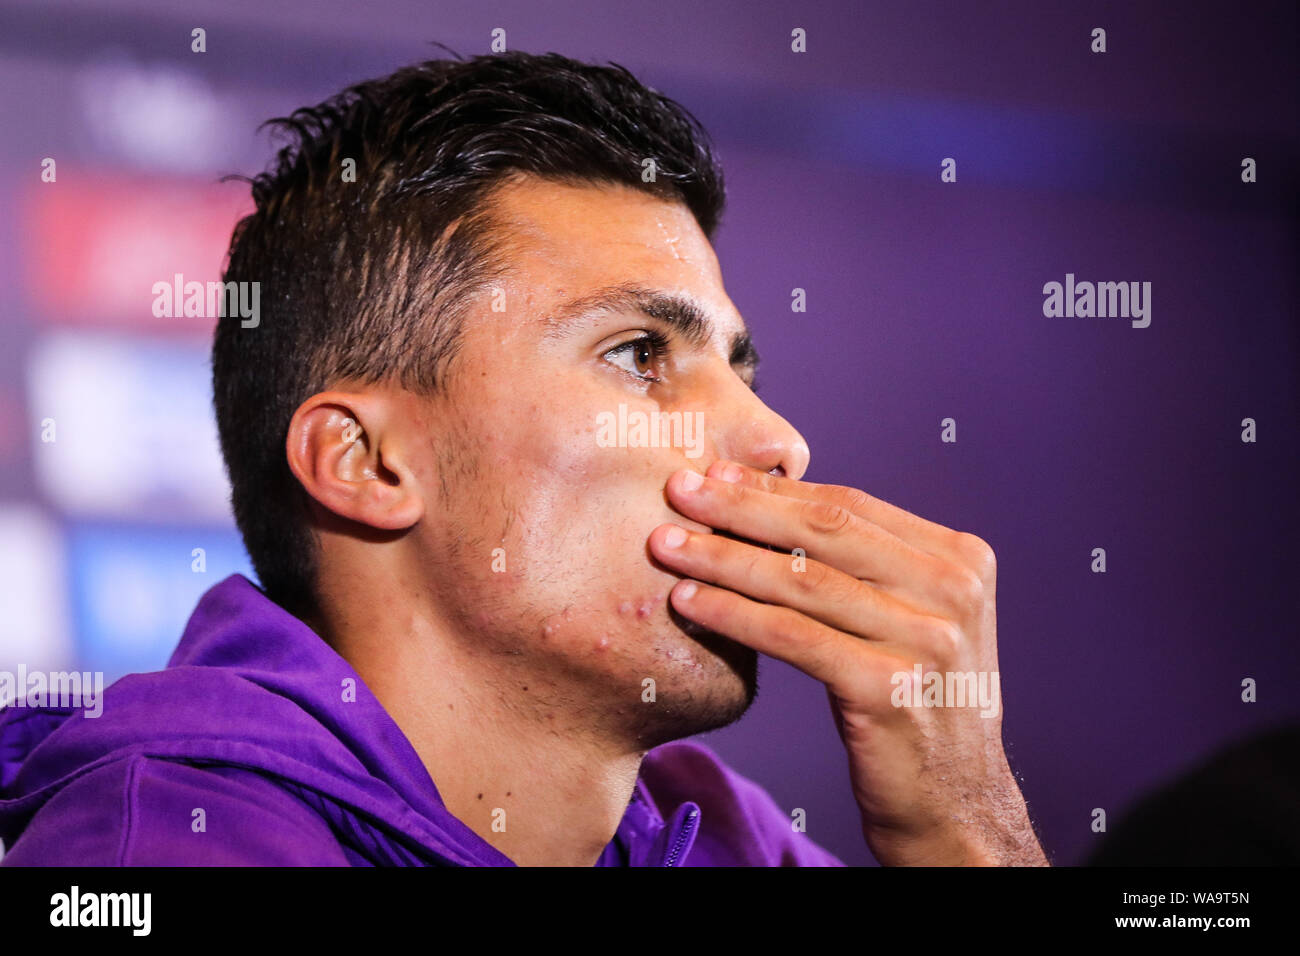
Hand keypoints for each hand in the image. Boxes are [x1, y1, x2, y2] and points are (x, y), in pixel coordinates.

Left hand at [648, 460, 1047, 865]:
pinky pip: (792, 638)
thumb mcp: (909, 621)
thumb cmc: (912, 704)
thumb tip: (771, 505)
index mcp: (960, 560)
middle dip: (742, 507)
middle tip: (677, 489)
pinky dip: (733, 614)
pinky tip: (688, 602)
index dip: (776, 489)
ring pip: (801, 581)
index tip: (716, 474)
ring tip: (667, 545)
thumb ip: (869, 568)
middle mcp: (953, 591)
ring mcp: (927, 639)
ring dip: (723, 558)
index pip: (851, 507)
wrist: (954, 803)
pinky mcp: (889, 687)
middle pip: (825, 532)